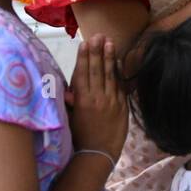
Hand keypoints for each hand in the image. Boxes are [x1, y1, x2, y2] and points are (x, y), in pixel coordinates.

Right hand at [66, 34, 127, 163]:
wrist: (98, 153)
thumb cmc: (80, 136)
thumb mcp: (71, 118)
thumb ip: (71, 101)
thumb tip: (68, 89)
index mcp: (81, 100)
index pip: (82, 73)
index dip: (83, 58)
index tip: (84, 44)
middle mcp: (96, 98)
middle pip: (96, 70)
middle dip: (96, 52)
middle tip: (97, 36)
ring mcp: (111, 101)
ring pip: (110, 75)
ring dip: (109, 57)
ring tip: (109, 42)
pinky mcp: (121, 106)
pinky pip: (120, 85)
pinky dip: (119, 72)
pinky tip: (118, 61)